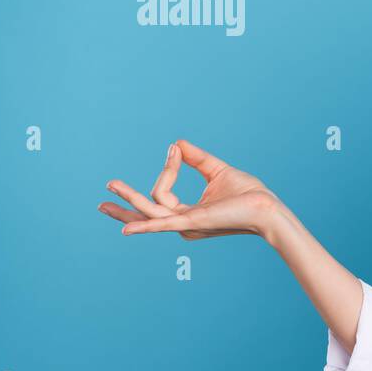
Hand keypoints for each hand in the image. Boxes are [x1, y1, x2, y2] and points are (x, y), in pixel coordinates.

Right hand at [98, 139, 282, 240]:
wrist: (267, 206)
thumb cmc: (247, 194)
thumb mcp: (217, 170)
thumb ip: (196, 158)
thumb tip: (176, 142)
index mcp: (188, 214)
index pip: (161, 194)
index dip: (166, 169)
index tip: (175, 149)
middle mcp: (183, 223)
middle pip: (146, 211)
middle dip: (124, 203)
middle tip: (104, 193)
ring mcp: (187, 225)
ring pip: (151, 210)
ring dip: (130, 198)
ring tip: (111, 186)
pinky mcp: (194, 223)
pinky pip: (163, 223)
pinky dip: (144, 225)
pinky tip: (126, 228)